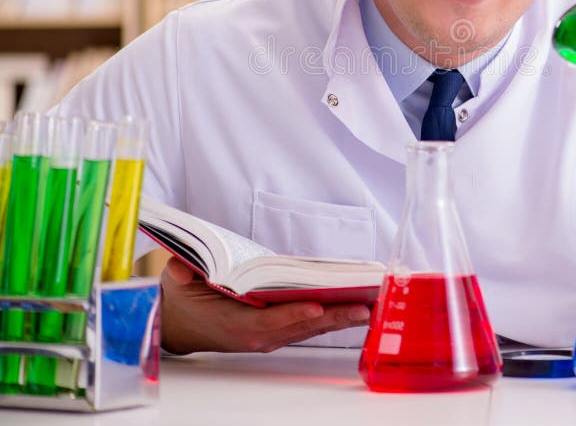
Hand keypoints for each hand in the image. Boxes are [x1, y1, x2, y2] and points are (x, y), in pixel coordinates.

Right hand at [160, 257, 371, 353]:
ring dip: (340, 318)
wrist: (178, 322)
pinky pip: (308, 325)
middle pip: (299, 326)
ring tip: (370, 306)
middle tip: (363, 307)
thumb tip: (181, 269)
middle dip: (333, 317)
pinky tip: (353, 309)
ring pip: (309, 327)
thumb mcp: (175, 283)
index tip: (317, 306)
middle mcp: (257, 335)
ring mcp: (269, 335)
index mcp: (235, 324)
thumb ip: (180, 276)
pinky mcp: (277, 331)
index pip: (268, 321)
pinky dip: (331, 317)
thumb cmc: (183, 299)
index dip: (293, 314)